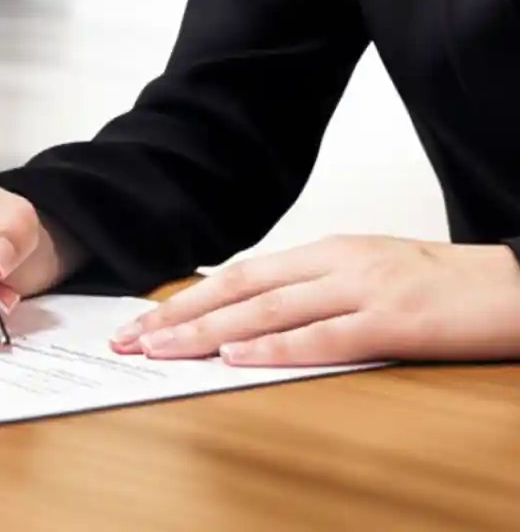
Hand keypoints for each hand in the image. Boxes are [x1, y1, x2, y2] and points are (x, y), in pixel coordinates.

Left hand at [109, 236, 519, 365]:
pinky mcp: (393, 320)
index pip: (238, 276)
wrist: (517, 282)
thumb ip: (311, 290)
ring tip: (160, 349)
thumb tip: (250, 317)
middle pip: (239, 290)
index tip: (142, 321)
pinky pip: (323, 337)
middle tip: (129, 339)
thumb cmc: (439, 284)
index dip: (186, 298)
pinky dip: (274, 348)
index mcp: (326, 252)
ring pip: (267, 311)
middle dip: (178, 316)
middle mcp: (335, 264)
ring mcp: (363, 289)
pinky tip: (235, 358)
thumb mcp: (365, 273)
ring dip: (206, 332)